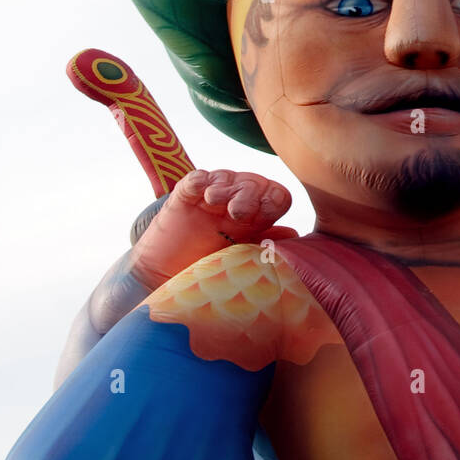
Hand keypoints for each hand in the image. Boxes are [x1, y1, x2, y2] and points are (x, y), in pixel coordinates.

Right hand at [129, 169, 296, 289]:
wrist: (165, 282)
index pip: (275, 197)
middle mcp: (236, 204)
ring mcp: (210, 199)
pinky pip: (195, 179)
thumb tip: (294, 233)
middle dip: (248, 193)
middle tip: (237, 212)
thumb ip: (263, 245)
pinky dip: (199, 181)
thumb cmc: (207, 277)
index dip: (273, 201)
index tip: (264, 216)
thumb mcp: (239, 263)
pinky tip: (200, 190)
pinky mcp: (184, 198)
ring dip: (224, 186)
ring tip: (215, 200)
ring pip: (226, 177)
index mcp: (256, 220)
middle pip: (254, 183)